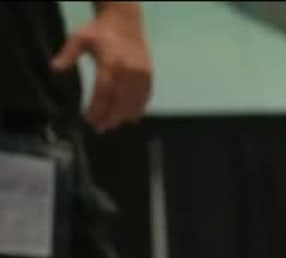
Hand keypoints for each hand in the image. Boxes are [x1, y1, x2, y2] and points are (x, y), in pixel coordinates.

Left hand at [51, 4, 153, 133]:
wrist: (125, 20)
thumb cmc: (100, 30)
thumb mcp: (79, 37)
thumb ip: (68, 54)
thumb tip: (55, 69)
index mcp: (111, 64)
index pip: (104, 92)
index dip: (97, 108)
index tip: (89, 120)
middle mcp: (129, 72)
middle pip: (120, 102)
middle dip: (110, 117)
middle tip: (100, 129)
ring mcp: (141, 74)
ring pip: (134, 102)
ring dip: (124, 116)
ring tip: (113, 125)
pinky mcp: (149, 75)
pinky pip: (145, 96)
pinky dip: (138, 108)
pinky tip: (131, 116)